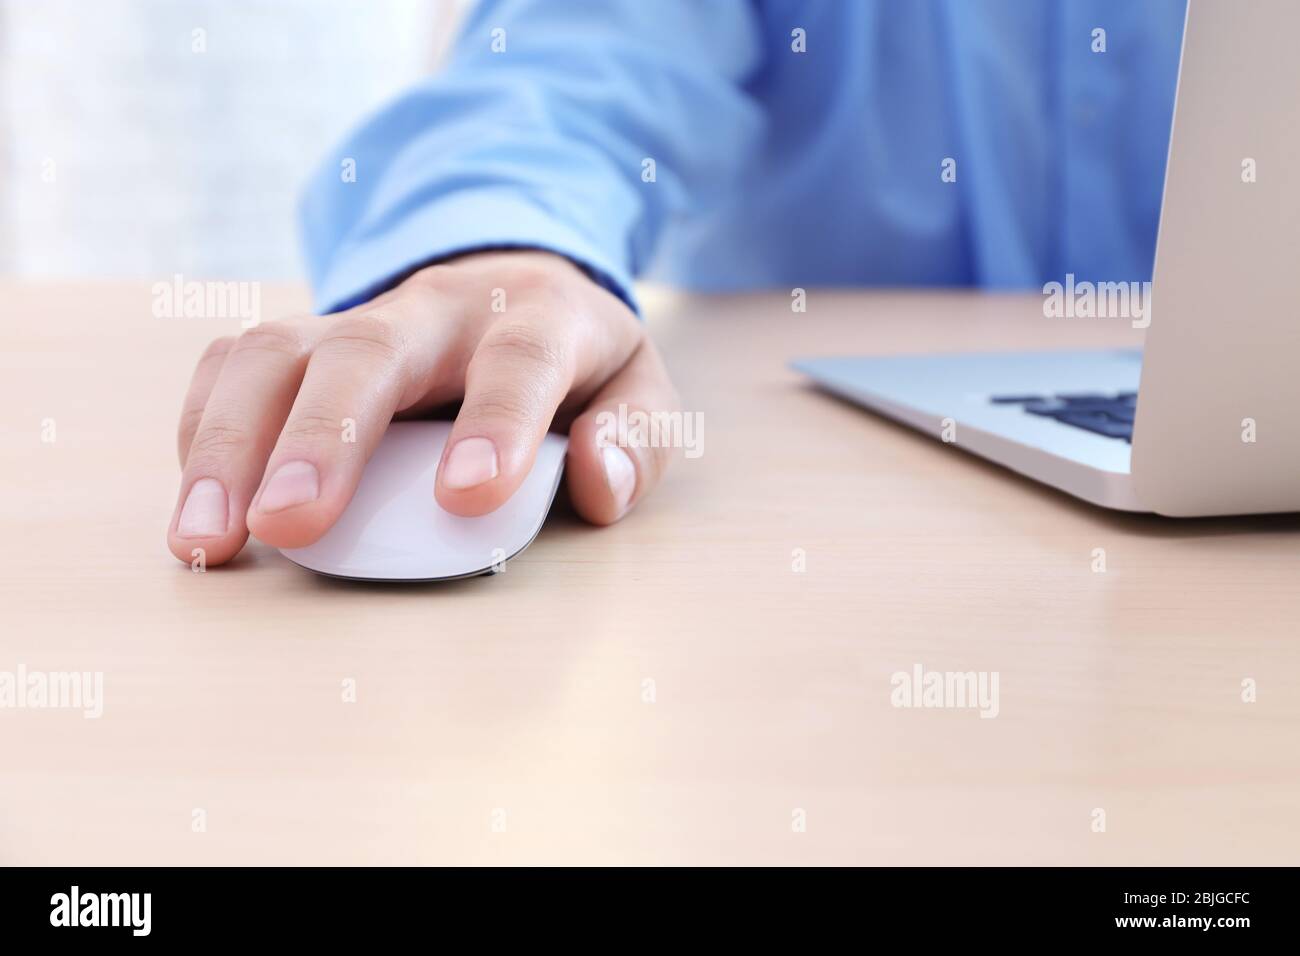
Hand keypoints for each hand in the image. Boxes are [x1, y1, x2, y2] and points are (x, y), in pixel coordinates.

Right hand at [167, 251, 677, 565]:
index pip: (517, 360)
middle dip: (326, 436)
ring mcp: (356, 319)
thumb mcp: (637, 389)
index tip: (467, 497)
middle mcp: (435, 310)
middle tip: (289, 525)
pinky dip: (205, 429)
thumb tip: (598, 484)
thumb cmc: (577, 363)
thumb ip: (637, 437)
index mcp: (537, 317)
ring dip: (231, 446)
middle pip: (367, 350)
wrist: (512, 285)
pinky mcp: (301, 340)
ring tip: (205, 543)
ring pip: (274, 353)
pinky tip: (200, 502)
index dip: (496, 422)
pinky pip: (232, 364)